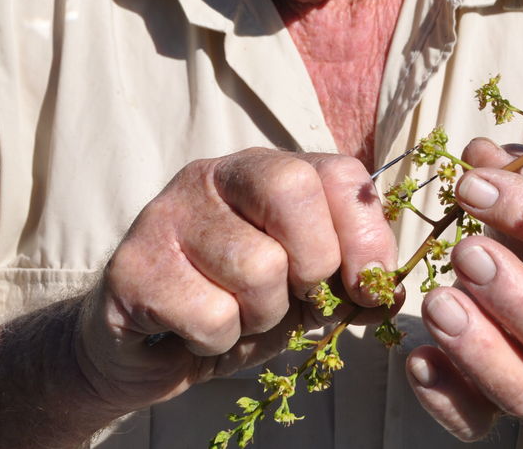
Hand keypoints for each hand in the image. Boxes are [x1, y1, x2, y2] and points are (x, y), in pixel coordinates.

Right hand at [74, 148, 397, 413]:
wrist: (148, 352)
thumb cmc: (236, 307)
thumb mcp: (307, 292)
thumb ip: (352, 283)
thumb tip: (390, 292)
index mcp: (266, 170)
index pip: (338, 172)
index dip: (366, 233)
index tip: (366, 285)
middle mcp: (213, 175)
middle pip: (292, 193)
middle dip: (311, 267)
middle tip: (288, 297)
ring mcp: (166, 214)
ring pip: (257, 266)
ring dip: (260, 316)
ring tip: (235, 315)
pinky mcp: (132, 266)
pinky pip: (211, 314)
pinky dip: (217, 340)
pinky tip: (195, 330)